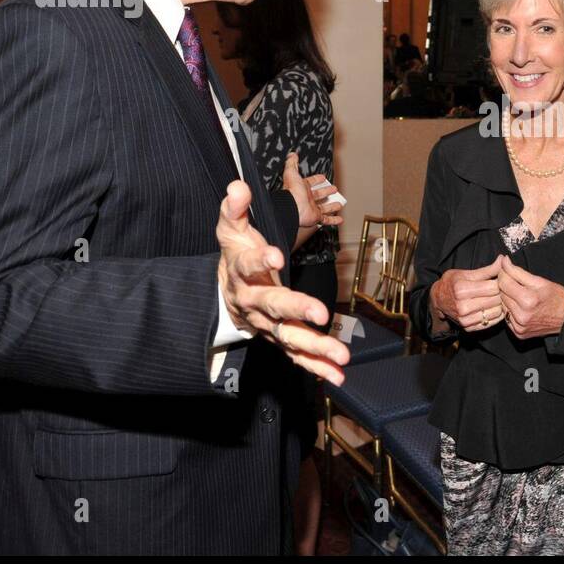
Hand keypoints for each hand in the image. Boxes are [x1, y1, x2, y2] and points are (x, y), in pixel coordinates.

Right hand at [216, 180, 348, 383]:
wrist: (222, 293)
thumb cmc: (235, 255)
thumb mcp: (230, 228)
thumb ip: (235, 208)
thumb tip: (238, 187)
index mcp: (241, 271)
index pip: (248, 263)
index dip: (260, 258)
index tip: (275, 254)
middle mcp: (253, 301)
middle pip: (273, 304)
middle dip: (296, 309)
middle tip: (320, 313)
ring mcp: (266, 324)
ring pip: (289, 336)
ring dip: (316, 347)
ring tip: (341, 355)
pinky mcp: (279, 338)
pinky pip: (297, 355)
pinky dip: (317, 367)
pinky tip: (338, 376)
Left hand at [283, 153, 343, 248]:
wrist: (291, 208)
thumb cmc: (291, 192)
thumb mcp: (291, 172)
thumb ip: (292, 163)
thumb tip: (292, 154)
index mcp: (302, 188)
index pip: (311, 182)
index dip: (317, 179)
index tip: (323, 177)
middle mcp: (307, 199)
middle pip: (319, 195)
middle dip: (326, 192)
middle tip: (334, 189)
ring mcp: (312, 208)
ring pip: (324, 208)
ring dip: (331, 206)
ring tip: (339, 205)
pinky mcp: (316, 217)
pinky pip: (326, 219)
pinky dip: (334, 220)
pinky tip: (340, 219)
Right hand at [429, 257, 504, 332]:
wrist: (438, 300)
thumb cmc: (452, 283)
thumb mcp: (466, 273)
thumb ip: (487, 269)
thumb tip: (503, 259)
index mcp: (461, 289)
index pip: (493, 287)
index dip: (501, 282)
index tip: (500, 280)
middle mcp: (463, 306)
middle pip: (496, 300)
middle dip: (501, 293)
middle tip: (501, 289)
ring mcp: (465, 319)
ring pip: (496, 312)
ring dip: (500, 304)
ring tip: (497, 297)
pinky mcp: (469, 328)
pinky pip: (491, 322)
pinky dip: (496, 314)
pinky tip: (492, 307)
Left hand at [497, 254, 563, 339]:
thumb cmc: (556, 297)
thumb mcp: (539, 281)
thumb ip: (518, 271)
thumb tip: (503, 261)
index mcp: (527, 300)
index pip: (503, 282)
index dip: (504, 273)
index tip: (507, 269)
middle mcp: (521, 316)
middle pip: (501, 294)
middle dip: (506, 286)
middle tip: (517, 283)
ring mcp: (519, 327)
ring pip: (503, 306)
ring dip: (508, 299)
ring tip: (520, 296)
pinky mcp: (519, 333)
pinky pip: (507, 318)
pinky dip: (511, 311)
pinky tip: (521, 307)